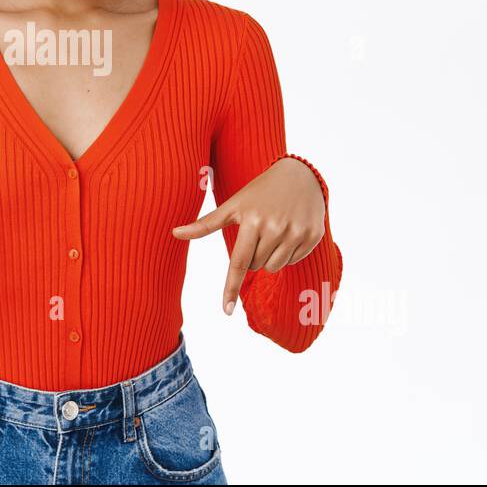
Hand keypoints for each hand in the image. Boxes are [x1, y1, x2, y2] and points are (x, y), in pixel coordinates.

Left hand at [171, 157, 324, 315]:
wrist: (300, 175)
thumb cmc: (259, 192)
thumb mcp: (233, 205)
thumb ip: (205, 224)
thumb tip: (174, 233)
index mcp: (252, 221)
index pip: (238, 263)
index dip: (231, 288)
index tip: (226, 311)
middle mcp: (275, 228)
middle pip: (256, 266)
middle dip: (252, 256)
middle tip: (257, 233)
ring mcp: (296, 232)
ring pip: (274, 267)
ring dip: (269, 258)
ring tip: (273, 233)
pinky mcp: (313, 236)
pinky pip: (293, 261)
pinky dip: (287, 253)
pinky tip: (289, 232)